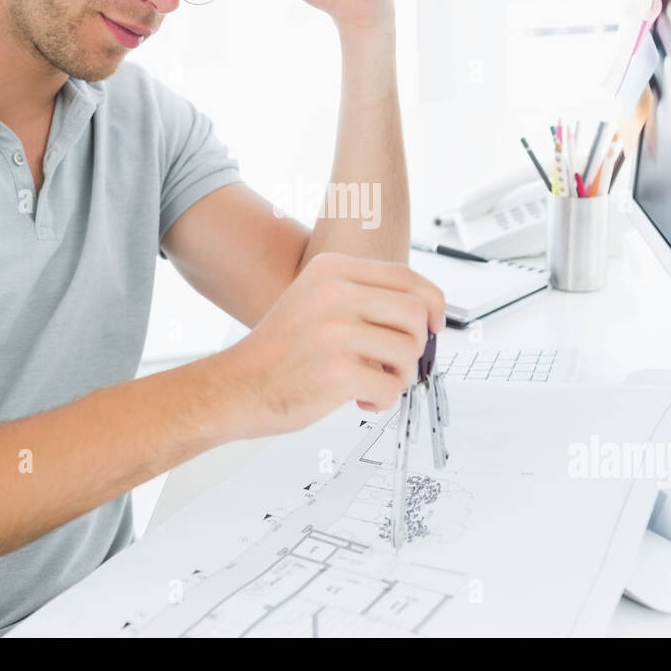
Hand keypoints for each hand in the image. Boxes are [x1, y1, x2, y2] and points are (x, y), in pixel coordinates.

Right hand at [222, 252, 444, 438]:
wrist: (236, 386)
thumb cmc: (279, 350)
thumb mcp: (315, 298)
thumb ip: (362, 297)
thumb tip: (422, 313)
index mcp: (332, 270)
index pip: (406, 277)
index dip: (431, 302)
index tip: (434, 324)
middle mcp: (335, 294)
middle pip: (416, 313)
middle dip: (415, 345)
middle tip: (396, 363)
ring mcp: (336, 332)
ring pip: (408, 351)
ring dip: (399, 375)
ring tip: (374, 382)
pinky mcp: (338, 371)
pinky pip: (391, 386)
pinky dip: (384, 400)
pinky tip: (362, 399)